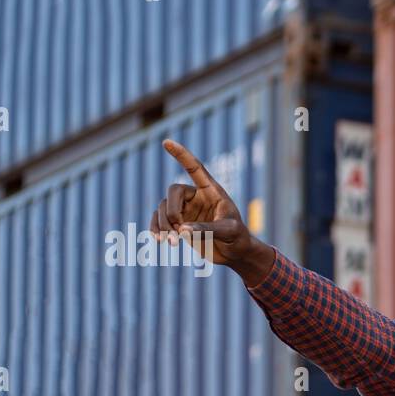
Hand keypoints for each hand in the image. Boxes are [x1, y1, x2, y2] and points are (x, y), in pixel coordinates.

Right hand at [150, 139, 271, 281]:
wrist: (235, 254)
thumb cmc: (238, 238)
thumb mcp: (228, 231)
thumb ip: (208, 229)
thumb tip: (181, 229)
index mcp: (211, 191)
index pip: (195, 168)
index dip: (181, 155)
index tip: (167, 142)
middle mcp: (196, 197)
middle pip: (173, 192)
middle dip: (171, 211)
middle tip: (178, 230)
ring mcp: (185, 210)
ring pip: (163, 208)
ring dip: (163, 225)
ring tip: (173, 243)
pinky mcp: (178, 224)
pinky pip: (159, 220)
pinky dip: (156, 229)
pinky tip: (159, 241)